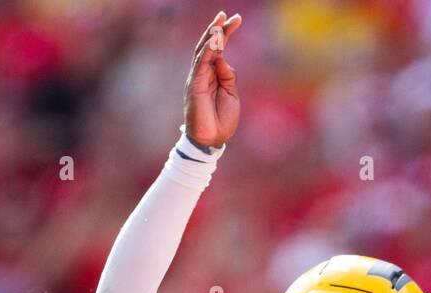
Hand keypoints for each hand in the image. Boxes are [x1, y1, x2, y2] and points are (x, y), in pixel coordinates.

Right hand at [184, 12, 242, 148]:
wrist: (212, 139)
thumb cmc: (221, 120)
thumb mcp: (231, 94)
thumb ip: (228, 76)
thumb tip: (223, 58)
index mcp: (213, 74)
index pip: (219, 49)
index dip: (226, 33)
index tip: (235, 19)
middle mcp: (203, 73)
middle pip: (209, 45)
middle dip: (218, 29)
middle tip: (227, 15)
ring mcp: (197, 78)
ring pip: (203, 52)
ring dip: (211, 37)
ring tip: (220, 23)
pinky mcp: (194, 86)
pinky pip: (200, 65)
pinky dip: (207, 52)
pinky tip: (213, 42)